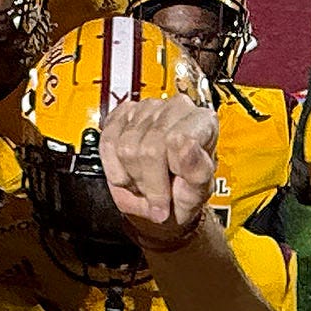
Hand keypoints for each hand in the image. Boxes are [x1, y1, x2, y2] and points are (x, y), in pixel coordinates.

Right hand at [100, 96, 218, 247]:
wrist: (165, 202)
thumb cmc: (185, 193)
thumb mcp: (199, 192)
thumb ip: (198, 170)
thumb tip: (187, 144)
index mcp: (203, 122)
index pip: (177, 139)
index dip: (169, 172)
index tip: (169, 197)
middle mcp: (176, 108)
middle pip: (148, 148)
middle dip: (149, 183)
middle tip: (156, 199)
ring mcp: (147, 109)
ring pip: (125, 148)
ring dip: (132, 177)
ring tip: (145, 185)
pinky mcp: (122, 114)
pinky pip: (107, 142)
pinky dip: (114, 169)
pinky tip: (128, 175)